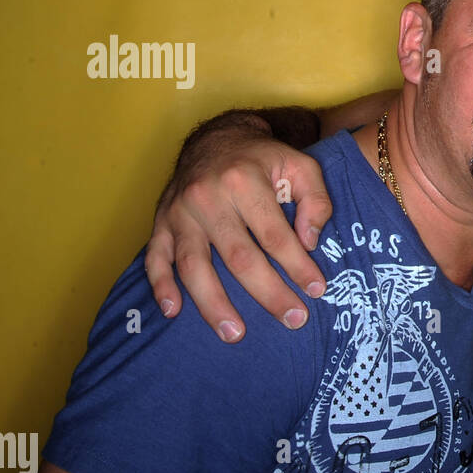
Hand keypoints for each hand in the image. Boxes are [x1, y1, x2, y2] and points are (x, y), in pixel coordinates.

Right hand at [145, 119, 331, 340]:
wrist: (216, 138)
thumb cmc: (263, 159)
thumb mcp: (300, 165)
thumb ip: (315, 201)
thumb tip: (309, 242)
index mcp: (244, 181)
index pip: (274, 235)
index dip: (297, 266)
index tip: (317, 290)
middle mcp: (207, 197)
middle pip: (238, 257)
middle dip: (268, 293)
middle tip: (293, 320)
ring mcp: (179, 212)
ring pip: (194, 266)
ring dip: (213, 304)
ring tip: (235, 334)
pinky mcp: (160, 222)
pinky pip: (155, 258)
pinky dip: (161, 286)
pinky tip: (173, 312)